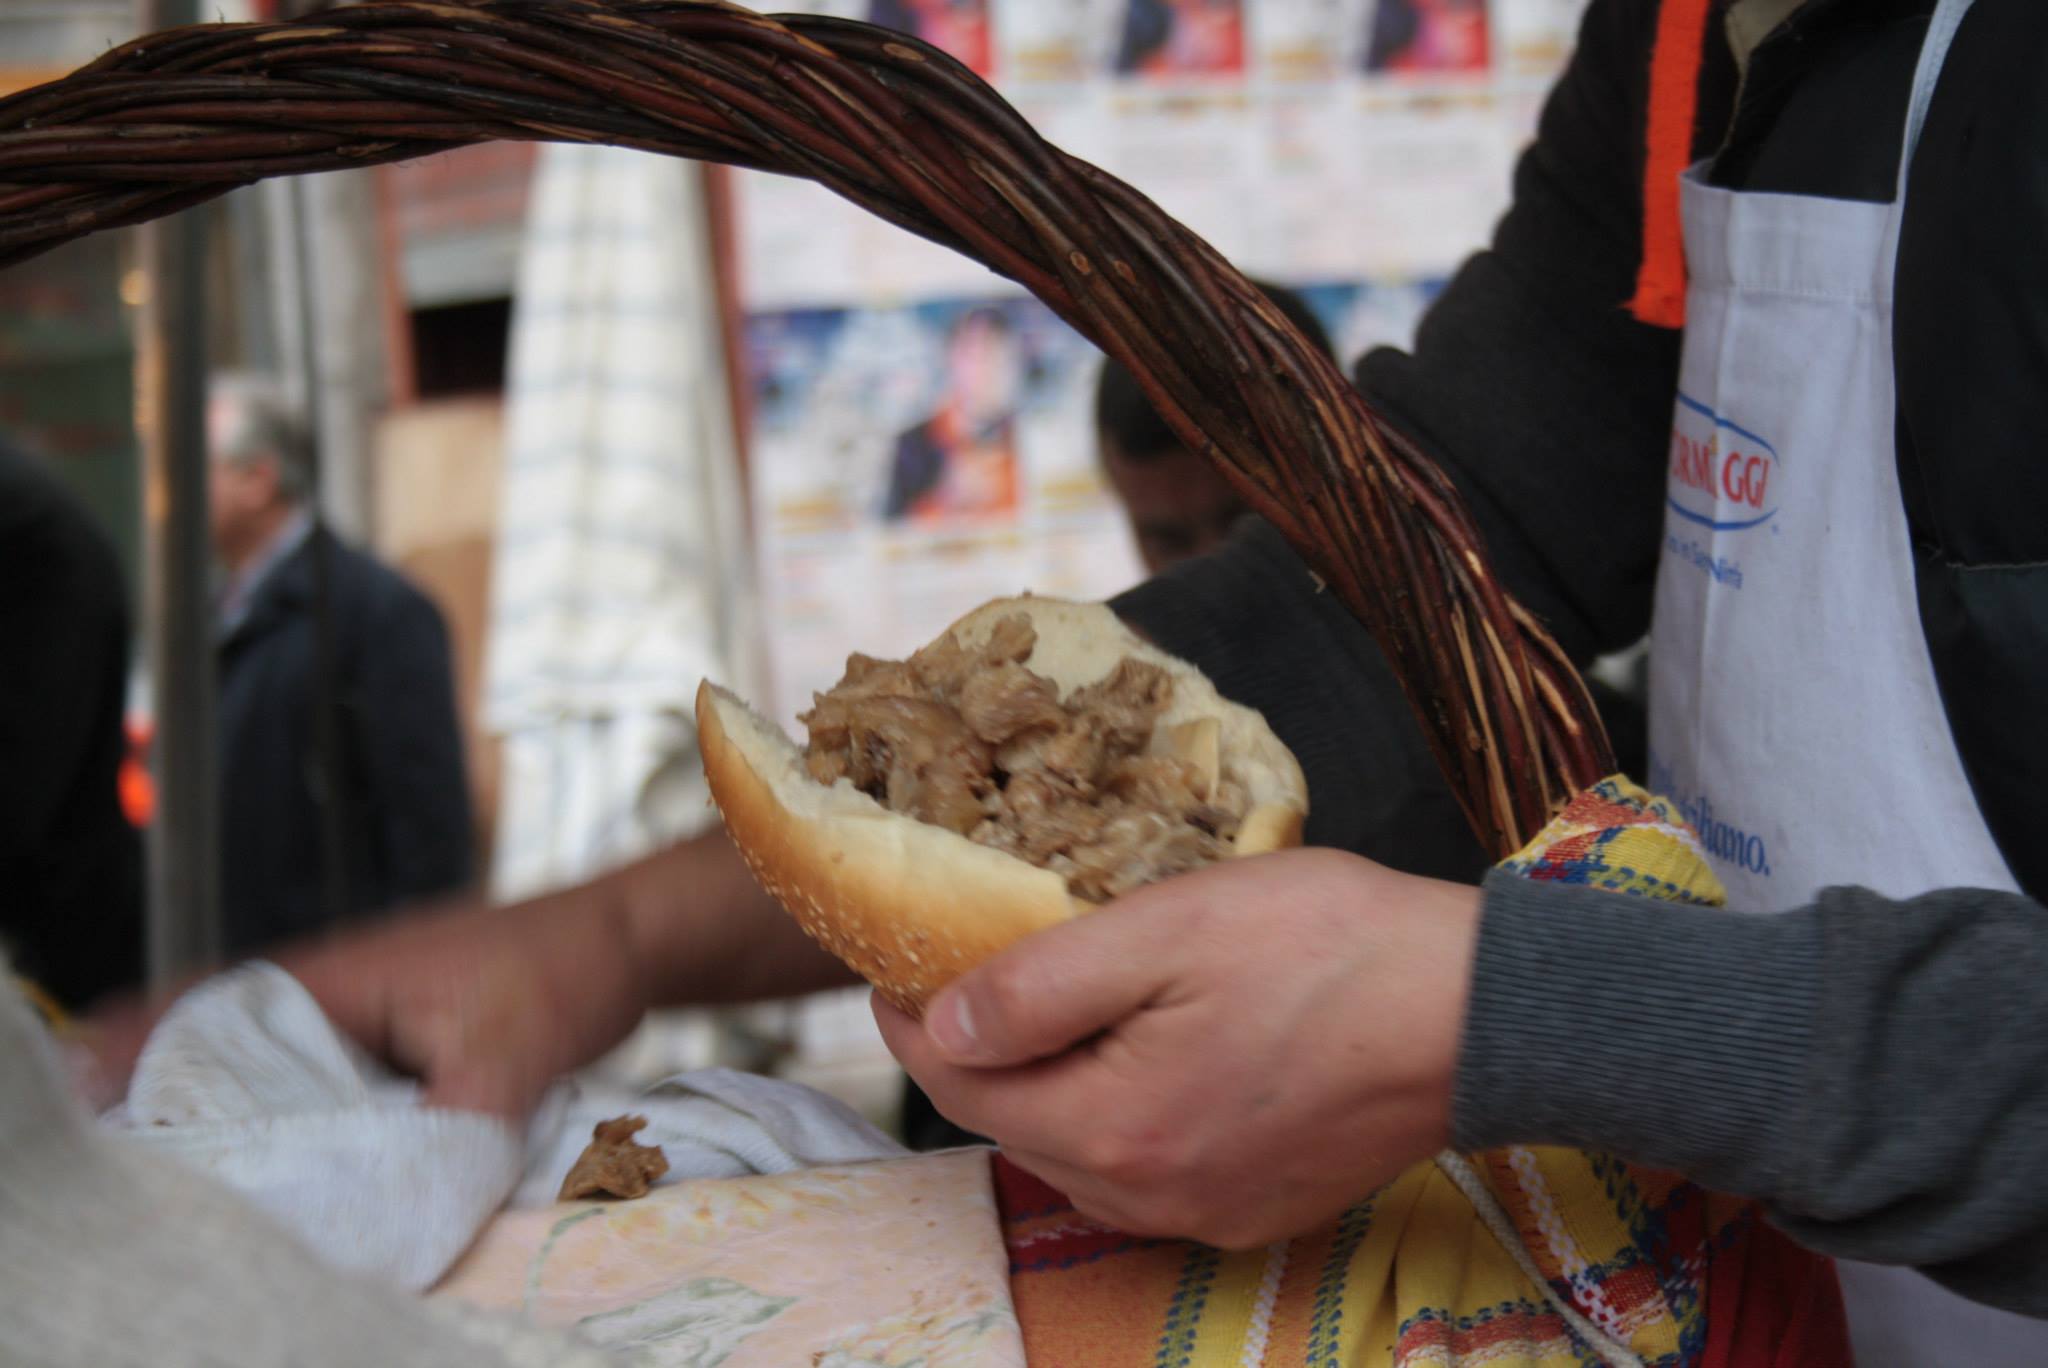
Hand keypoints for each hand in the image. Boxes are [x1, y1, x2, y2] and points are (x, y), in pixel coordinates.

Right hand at [72, 890, 648, 1121]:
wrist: (625, 939)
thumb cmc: (564, 967)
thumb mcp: (504, 1060)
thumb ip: (442, 1134)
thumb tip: (394, 1208)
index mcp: (335, 976)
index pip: (209, 1020)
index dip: (150, 1064)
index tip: (103, 1107)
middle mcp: (334, 989)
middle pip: (230, 1054)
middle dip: (193, 1107)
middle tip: (154, 1168)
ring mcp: (363, 1012)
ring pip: (279, 1072)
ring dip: (252, 1116)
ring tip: (212, 1178)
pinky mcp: (394, 1037)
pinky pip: (329, 1082)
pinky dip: (308, 1115)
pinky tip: (302, 1161)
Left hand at [874, 848, 1481, 1247]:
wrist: (1479, 1011)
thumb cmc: (1329, 948)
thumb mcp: (1166, 929)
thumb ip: (1040, 986)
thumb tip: (940, 1027)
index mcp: (1114, 1128)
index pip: (959, 1088)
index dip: (909, 1024)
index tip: (893, 971)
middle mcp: (1152, 1195)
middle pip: (1014, 1130)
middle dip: (974, 1060)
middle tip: (966, 980)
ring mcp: (1209, 1213)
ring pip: (1078, 1159)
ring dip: (1044, 1093)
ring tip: (1046, 1013)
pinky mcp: (1258, 1208)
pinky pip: (1146, 1176)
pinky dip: (1114, 1122)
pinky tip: (1136, 1062)